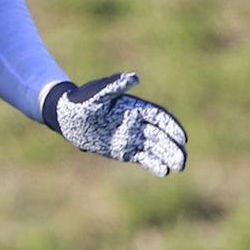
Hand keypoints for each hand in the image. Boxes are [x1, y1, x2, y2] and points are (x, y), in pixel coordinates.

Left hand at [42, 73, 185, 176]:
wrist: (66, 118)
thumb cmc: (81, 101)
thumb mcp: (96, 94)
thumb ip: (114, 86)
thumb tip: (134, 77)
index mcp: (134, 107)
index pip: (159, 117)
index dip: (172, 127)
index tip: (182, 139)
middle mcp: (137, 123)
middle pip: (161, 135)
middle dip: (174, 147)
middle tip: (183, 160)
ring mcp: (132, 137)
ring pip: (155, 148)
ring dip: (168, 156)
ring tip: (179, 168)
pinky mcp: (125, 150)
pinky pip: (144, 157)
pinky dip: (154, 164)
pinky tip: (164, 171)